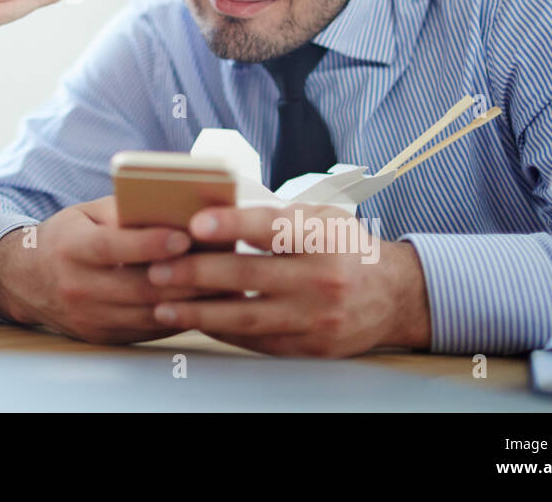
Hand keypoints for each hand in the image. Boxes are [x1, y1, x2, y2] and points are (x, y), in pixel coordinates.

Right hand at [0, 195, 216, 344]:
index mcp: (70, 249)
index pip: (111, 247)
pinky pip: (148, 330)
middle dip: (184, 276)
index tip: (183, 236)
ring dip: (190, 301)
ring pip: (148, 313)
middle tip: (222, 263)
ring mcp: (90, 318)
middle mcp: (77, 287)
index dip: (148, 243)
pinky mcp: (103, 336)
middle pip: (137, 286)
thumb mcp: (86, 215)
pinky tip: (204, 303)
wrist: (26, 281)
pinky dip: (179, 317)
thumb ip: (124, 211)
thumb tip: (173, 210)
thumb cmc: (65, 238)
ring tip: (223, 284)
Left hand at [145, 204, 431, 356]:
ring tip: (163, 306)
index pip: (272, 227)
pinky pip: (258, 342)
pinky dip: (223, 332)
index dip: (233, 223)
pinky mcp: (311, 348)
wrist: (395, 296)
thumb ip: (275, 214)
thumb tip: (214, 203)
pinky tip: (195, 322)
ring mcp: (317, 318)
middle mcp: (322, 279)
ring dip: (200, 313)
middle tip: (157, 269)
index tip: (196, 222)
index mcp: (322, 238)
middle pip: (250, 276)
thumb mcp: (321, 216)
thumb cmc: (344, 246)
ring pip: (248, 317)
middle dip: (197, 274)